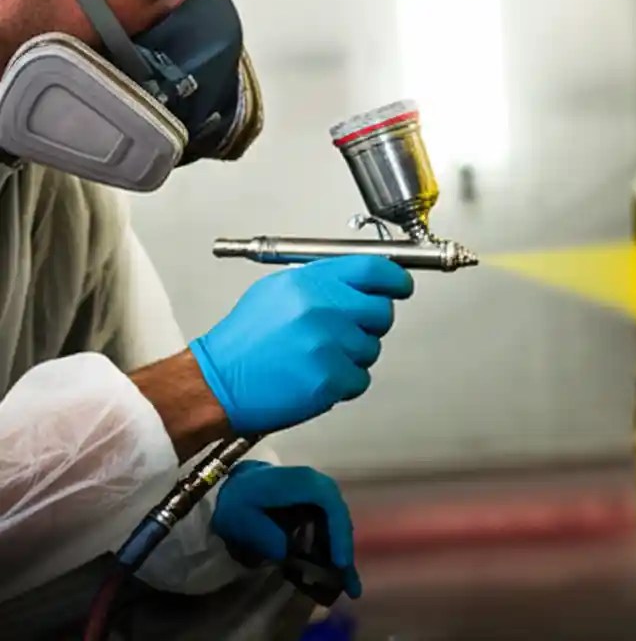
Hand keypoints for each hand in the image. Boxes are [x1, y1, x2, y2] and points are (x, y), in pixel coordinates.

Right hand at [190, 255, 413, 433]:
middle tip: (346, 332)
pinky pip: (361, 379)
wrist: (218, 383)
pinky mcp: (330, 379)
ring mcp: (328, 344)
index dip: (395, 279)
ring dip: (353, 356)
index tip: (401, 286)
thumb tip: (362, 280)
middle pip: (381, 311)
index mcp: (309, 282)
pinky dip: (345, 383)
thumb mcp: (278, 291)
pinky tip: (317, 377)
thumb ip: (322, 282)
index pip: (373, 269)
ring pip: (372, 348)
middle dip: (371, 324)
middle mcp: (322, 308)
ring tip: (318, 357)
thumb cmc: (246, 341)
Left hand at [212, 461, 361, 599]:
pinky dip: (329, 546)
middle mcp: (317, 484)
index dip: (339, 536)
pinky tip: (331, 566)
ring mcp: (317, 494)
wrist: (227, 485)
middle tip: (349, 582)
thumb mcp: (244, 520)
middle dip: (343, 550)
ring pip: (335, 525)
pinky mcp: (312, 505)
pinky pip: (326, 526)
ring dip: (339, 551)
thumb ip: (268, 537)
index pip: (333, 509)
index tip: (340, 563)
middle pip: (339, 519)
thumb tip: (287, 552)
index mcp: (304, 484)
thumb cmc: (236, 500)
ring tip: (346, 581)